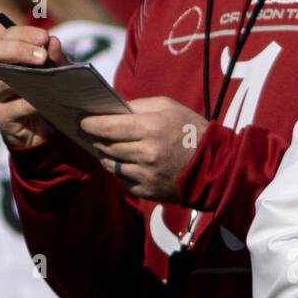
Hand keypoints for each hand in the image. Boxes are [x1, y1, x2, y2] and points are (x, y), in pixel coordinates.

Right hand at [0, 25, 68, 150]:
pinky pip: (12, 109)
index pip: (9, 37)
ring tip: (44, 75)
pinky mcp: (2, 117)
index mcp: (10, 58)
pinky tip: (41, 101)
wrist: (44, 132)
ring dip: (22, 77)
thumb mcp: (57, 75)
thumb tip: (54, 42)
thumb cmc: (48, 95)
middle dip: (18, 50)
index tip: (44, 36)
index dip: (24, 33)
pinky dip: (27, 104)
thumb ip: (57, 60)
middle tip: (42, 55)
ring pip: (0, 82)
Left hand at [80, 96, 208, 202]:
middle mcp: (145, 153)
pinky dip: (120, 172)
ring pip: (111, 165)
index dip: (90, 124)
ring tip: (108, 149)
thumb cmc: (191, 130)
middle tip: (92, 134)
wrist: (215, 165)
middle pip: (106, 147)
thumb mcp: (168, 107)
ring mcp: (146, 175)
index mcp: (150, 128)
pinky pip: (123, 181)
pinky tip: (126, 164)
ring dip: (106, 156)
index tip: (83, 122)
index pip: (107, 126)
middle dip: (97, 139)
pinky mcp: (148, 191)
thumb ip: (138, 106)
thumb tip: (112, 109)